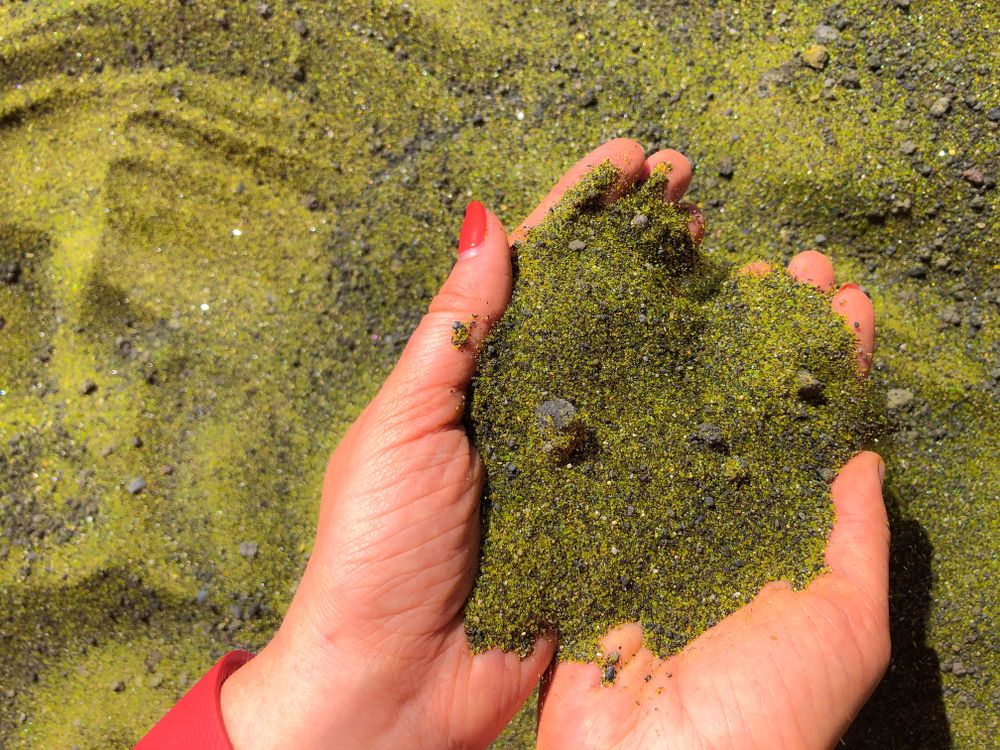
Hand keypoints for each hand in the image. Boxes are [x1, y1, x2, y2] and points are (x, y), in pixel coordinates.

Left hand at [219, 139, 699, 748]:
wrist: (396, 686)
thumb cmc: (375, 553)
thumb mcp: (401, 430)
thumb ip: (450, 336)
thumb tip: (484, 223)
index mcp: (471, 377)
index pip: (531, 272)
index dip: (580, 211)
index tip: (631, 160)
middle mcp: (528, 408)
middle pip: (594, 307)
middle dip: (641, 246)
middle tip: (690, 194)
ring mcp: (572, 462)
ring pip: (636, 369)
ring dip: (680, 311)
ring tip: (731, 262)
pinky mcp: (605, 520)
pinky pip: (658, 454)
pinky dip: (698, 408)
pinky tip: (738, 368)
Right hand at [536, 253, 888, 749]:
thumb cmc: (766, 709)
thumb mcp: (843, 624)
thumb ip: (855, 539)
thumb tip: (865, 456)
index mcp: (789, 534)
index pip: (822, 425)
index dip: (835, 359)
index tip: (841, 294)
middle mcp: (722, 513)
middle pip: (750, 401)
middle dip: (769, 332)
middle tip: (780, 264)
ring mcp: (654, 514)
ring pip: (682, 408)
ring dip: (703, 341)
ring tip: (716, 273)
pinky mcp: (593, 524)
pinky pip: (608, 446)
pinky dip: (622, 388)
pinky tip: (630, 333)